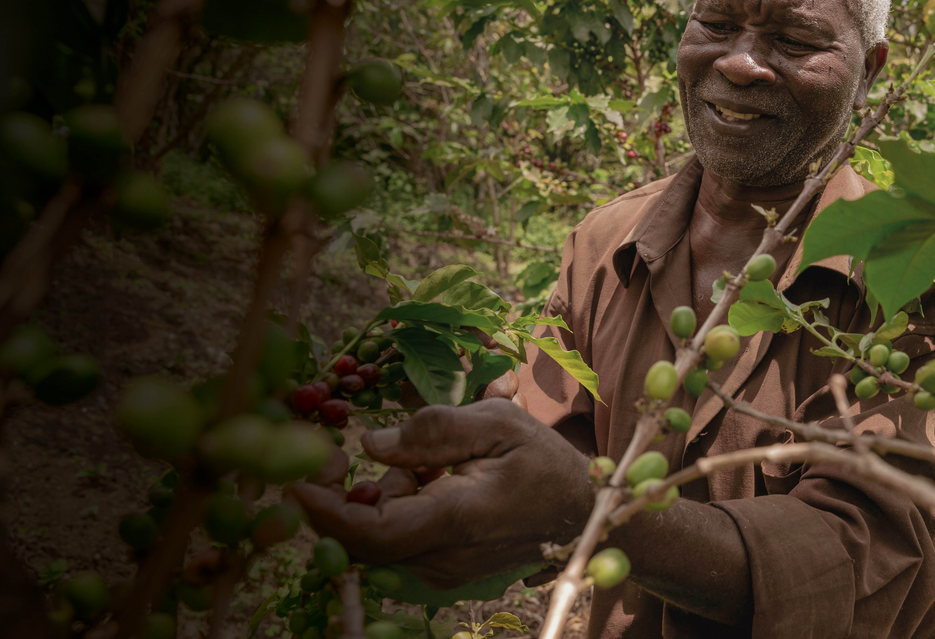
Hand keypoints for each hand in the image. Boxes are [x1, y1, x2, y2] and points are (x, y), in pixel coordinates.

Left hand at [286, 399, 592, 587]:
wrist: (583, 513)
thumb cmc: (545, 463)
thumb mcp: (500, 424)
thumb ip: (435, 430)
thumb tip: (371, 443)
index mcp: (456, 519)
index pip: (370, 532)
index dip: (323, 511)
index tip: (293, 479)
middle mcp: (441, 557)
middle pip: (363, 536)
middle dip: (342, 493)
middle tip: (340, 451)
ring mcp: (441, 569)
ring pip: (379, 536)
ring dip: (377, 495)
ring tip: (423, 459)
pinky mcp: (442, 568)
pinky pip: (399, 539)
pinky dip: (396, 505)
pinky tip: (430, 478)